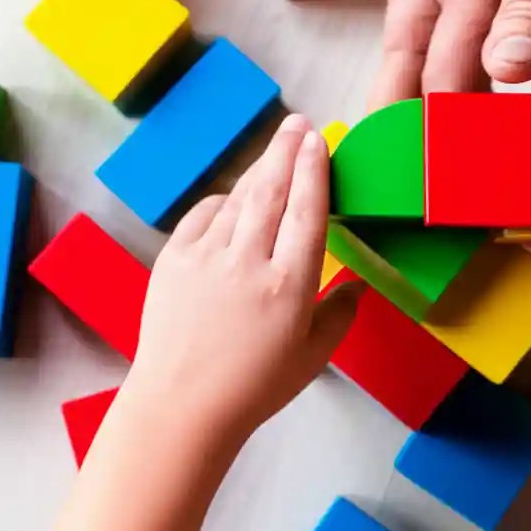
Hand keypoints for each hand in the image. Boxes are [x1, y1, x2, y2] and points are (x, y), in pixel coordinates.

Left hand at [128, 114, 363, 433]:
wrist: (181, 406)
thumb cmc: (255, 388)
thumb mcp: (313, 357)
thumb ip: (340, 314)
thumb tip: (357, 283)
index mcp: (290, 286)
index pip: (308, 213)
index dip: (314, 171)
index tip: (318, 142)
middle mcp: (249, 263)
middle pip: (272, 192)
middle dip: (286, 151)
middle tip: (297, 124)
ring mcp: (206, 258)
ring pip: (239, 199)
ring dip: (259, 170)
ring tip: (275, 149)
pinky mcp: (173, 261)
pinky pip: (203, 216)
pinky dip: (222, 201)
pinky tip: (235, 198)